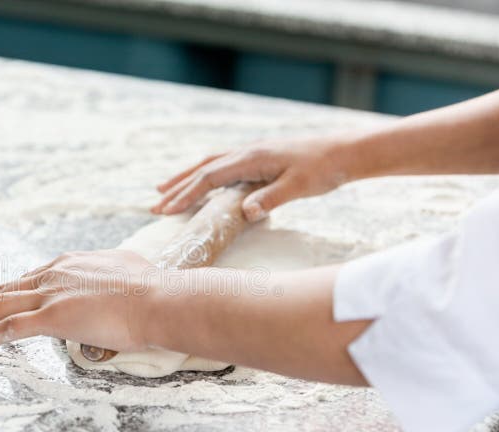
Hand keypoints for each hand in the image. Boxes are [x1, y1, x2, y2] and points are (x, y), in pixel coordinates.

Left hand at [0, 250, 156, 351]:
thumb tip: (114, 279)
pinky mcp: (53, 317)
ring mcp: (52, 295)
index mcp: (70, 265)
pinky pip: (11, 328)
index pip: (30, 278)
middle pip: (6, 287)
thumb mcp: (124, 269)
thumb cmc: (151, 289)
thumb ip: (108, 274)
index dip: (7, 288)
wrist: (158, 300)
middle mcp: (55, 275)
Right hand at [151, 136, 353, 221]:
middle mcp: (247, 152)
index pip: (209, 177)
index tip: (165, 211)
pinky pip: (222, 165)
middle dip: (176, 187)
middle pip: (202, 168)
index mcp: (252, 158)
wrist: (345, 151)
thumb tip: (245, 213)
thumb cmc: (324, 169)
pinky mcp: (259, 157)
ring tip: (164, 190)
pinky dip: (204, 175)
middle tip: (154, 205)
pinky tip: (202, 183)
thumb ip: (271, 199)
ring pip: (209, 164)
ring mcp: (252, 152)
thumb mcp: (299, 187)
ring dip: (186, 178)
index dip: (185, 194)